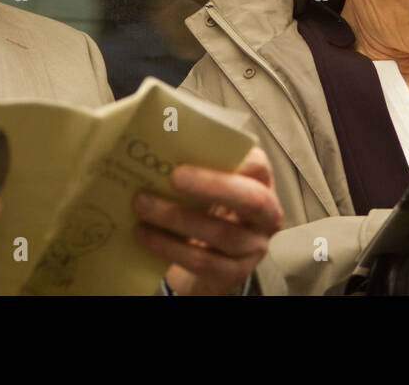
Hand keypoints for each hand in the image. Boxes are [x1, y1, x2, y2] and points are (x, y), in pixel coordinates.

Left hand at [131, 146, 283, 294]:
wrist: (211, 257)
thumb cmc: (207, 207)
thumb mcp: (208, 183)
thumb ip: (196, 162)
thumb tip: (158, 136)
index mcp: (261, 182)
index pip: (258, 164)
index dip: (233, 156)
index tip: (202, 147)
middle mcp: (266, 215)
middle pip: (250, 200)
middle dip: (211, 186)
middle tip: (172, 176)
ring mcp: (253, 247)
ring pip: (220, 233)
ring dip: (176, 217)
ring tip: (141, 204)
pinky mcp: (233, 273)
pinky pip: (201, 261)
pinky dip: (168, 246)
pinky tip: (142, 233)